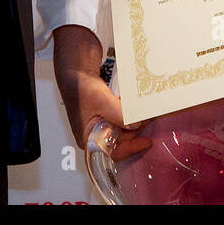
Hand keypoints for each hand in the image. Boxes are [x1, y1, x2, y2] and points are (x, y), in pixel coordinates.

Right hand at [53, 25, 149, 161]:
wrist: (76, 71)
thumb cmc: (79, 88)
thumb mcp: (102, 102)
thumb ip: (119, 115)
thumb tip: (135, 125)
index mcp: (88, 139)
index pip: (111, 153)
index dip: (130, 149)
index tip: (144, 142)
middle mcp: (95, 135)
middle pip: (121, 141)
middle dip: (135, 131)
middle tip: (147, 120)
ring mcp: (101, 125)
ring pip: (122, 130)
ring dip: (134, 122)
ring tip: (145, 114)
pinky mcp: (106, 116)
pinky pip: (121, 120)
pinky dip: (129, 116)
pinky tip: (136, 109)